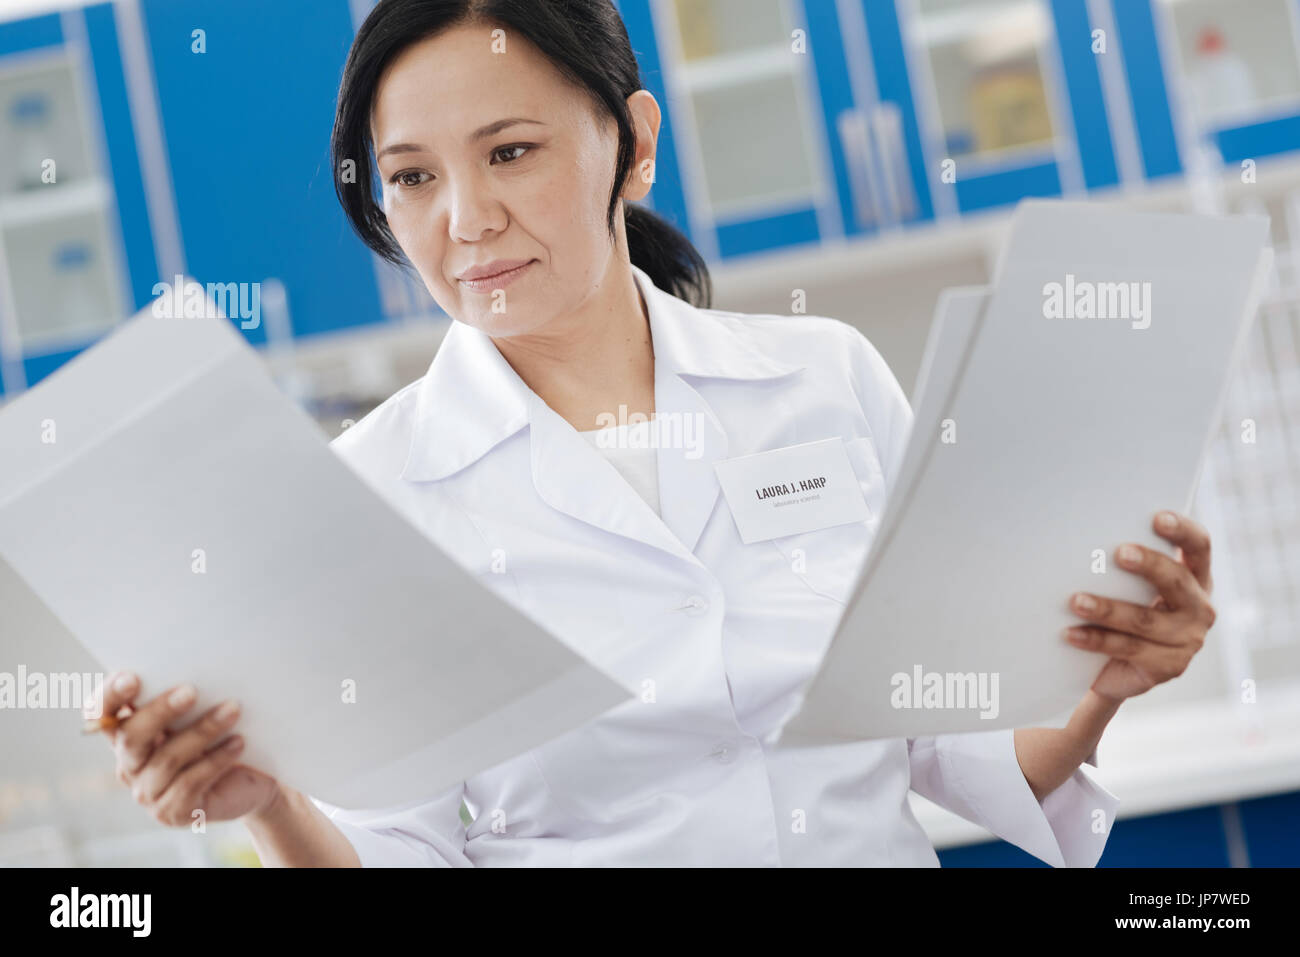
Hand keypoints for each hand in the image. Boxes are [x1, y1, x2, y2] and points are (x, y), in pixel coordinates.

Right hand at [86, 671, 279, 826]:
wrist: (250, 784)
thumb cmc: (220, 739)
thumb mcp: (200, 715)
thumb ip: (186, 697)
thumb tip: (196, 664)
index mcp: (127, 735)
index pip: (101, 715)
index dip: (109, 698)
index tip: (132, 678)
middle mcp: (130, 765)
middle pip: (131, 737)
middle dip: (159, 711)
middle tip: (191, 691)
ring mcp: (148, 792)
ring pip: (167, 759)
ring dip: (202, 731)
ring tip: (233, 709)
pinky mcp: (173, 812)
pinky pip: (191, 782)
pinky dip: (216, 759)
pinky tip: (238, 742)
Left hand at [1064, 510, 1215, 702]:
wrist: (1116, 669)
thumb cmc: (1121, 611)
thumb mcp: (1128, 587)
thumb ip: (1123, 565)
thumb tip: (1083, 535)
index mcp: (1195, 577)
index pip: (1198, 547)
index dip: (1182, 531)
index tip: (1157, 518)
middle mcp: (1199, 607)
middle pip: (1177, 580)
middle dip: (1148, 564)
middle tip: (1118, 552)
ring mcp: (1188, 640)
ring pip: (1146, 620)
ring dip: (1108, 609)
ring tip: (1075, 601)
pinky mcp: (1169, 667)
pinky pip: (1128, 649)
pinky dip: (1096, 640)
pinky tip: (1070, 634)